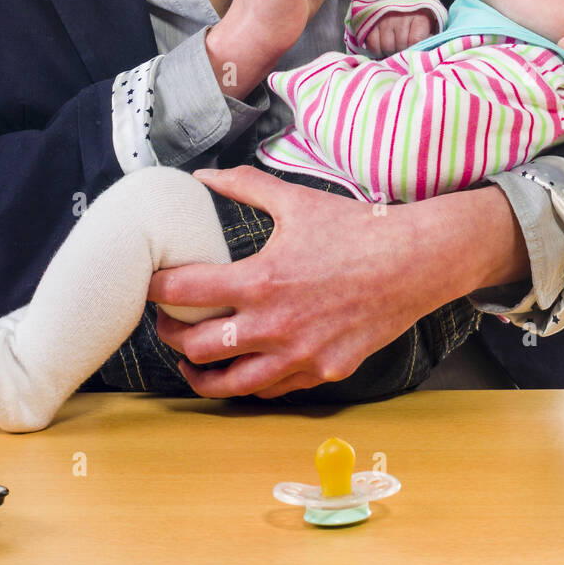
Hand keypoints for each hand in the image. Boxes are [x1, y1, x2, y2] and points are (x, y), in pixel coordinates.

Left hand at [147, 166, 435, 398]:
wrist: (414, 261)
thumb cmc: (356, 229)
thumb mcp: (295, 200)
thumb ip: (244, 186)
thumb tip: (204, 175)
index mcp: (260, 280)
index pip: (184, 294)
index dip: (156, 290)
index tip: (149, 285)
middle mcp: (274, 325)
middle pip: (196, 347)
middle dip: (171, 336)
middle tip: (166, 323)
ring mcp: (299, 355)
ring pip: (229, 385)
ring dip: (201, 375)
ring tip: (191, 363)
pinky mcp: (323, 371)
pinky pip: (273, 389)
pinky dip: (251, 382)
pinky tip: (244, 367)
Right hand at [363, 9, 436, 56]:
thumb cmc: (418, 16)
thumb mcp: (430, 24)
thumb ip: (429, 37)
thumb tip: (424, 51)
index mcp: (419, 17)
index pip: (414, 41)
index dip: (413, 49)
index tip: (413, 50)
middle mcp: (401, 17)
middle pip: (400, 46)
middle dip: (401, 51)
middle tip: (402, 49)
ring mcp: (385, 19)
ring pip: (386, 47)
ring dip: (389, 51)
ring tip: (393, 47)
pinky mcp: (372, 22)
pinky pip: (372, 44)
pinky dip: (377, 50)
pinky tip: (382, 47)